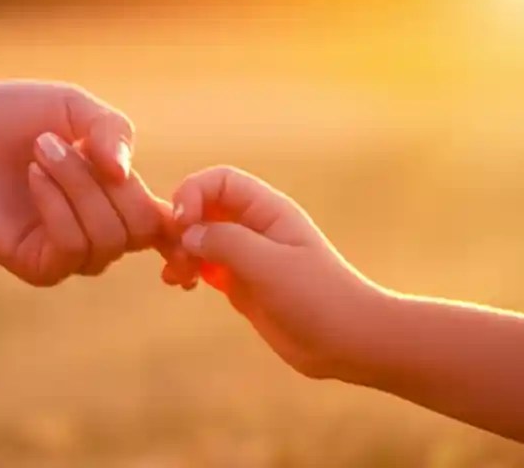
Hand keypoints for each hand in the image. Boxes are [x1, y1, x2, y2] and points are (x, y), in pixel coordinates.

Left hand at [0, 80, 169, 285]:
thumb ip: (113, 130)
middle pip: (142, 229)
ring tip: (40, 148)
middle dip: (107, 181)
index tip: (190, 206)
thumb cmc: (8, 115)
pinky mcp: (35, 265)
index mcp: (115, 198)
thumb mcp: (75, 108)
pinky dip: (57, 205)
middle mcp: (97, 231)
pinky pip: (71, 248)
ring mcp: (67, 253)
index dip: (189, 225)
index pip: (169, 228)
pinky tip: (33, 175)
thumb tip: (127, 173)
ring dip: (77, 185)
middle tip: (56, 139)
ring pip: (108, 239)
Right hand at [169, 166, 390, 381]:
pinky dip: (188, 270)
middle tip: (174, 258)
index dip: (193, 193)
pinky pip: (205, 266)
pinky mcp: (242, 284)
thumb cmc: (317, 296)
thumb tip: (187, 232)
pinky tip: (183, 285)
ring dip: (180, 250)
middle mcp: (255, 228)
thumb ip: (226, 242)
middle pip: (204, 208)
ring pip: (200, 238)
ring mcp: (248, 256)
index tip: (182, 224)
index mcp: (267, 210)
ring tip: (175, 276)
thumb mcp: (269, 265)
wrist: (349, 342)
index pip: (219, 181)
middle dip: (182, 226)